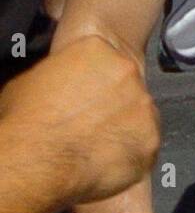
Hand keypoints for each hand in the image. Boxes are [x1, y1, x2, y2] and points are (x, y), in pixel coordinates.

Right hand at [0, 37, 159, 205]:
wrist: (37, 160)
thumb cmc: (26, 121)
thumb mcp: (31, 81)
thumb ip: (60, 76)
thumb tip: (62, 86)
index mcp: (97, 48)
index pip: (103, 60)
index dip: (92, 82)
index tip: (83, 98)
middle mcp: (127, 71)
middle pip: (126, 86)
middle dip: (112, 104)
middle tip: (90, 124)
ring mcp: (143, 106)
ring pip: (138, 117)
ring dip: (123, 130)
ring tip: (95, 147)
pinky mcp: (151, 140)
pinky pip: (144, 149)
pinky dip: (129, 158)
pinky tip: (105, 164)